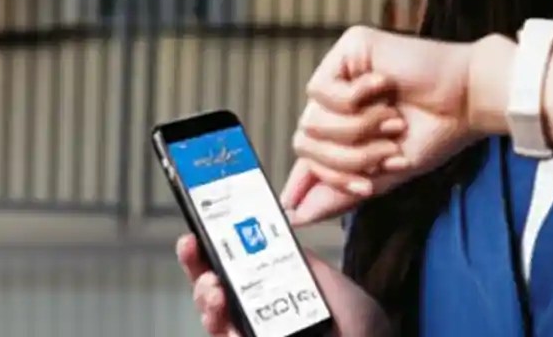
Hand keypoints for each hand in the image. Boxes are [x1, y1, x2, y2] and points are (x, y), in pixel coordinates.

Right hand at [176, 234, 390, 336]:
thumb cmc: (360, 328)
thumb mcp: (331, 282)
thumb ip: (299, 261)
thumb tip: (272, 233)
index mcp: (274, 291)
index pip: (234, 268)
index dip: (211, 247)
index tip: (199, 226)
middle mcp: (258, 318)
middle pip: (213, 291)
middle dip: (196, 267)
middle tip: (192, 245)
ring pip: (215, 321)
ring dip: (207, 300)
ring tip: (214, 286)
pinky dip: (223, 331)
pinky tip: (227, 322)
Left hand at [282, 27, 514, 224]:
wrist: (468, 99)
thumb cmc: (437, 130)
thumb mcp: (385, 171)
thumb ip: (342, 190)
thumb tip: (299, 215)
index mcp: (346, 127)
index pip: (308, 155)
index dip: (306, 180)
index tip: (312, 204)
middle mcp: (338, 100)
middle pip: (306, 142)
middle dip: (346, 159)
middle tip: (387, 153)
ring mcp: (341, 73)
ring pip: (312, 120)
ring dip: (358, 131)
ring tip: (394, 122)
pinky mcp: (347, 49)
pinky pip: (321, 90)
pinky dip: (355, 100)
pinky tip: (384, 88)